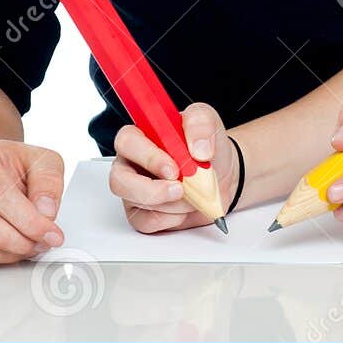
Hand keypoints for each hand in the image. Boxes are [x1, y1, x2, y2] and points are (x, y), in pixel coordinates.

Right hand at [110, 103, 238, 233]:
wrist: (223, 176)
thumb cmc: (207, 148)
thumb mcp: (209, 121)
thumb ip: (201, 124)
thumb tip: (198, 148)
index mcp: (142, 136)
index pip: (127, 142)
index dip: (147, 157)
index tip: (173, 168)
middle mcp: (132, 163)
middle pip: (119, 180)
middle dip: (151, 189)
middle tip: (180, 189)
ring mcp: (135, 190)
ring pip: (136, 203)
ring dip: (172, 203)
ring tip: (194, 194)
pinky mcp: (142, 213)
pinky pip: (149, 221)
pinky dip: (173, 218)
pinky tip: (185, 207)